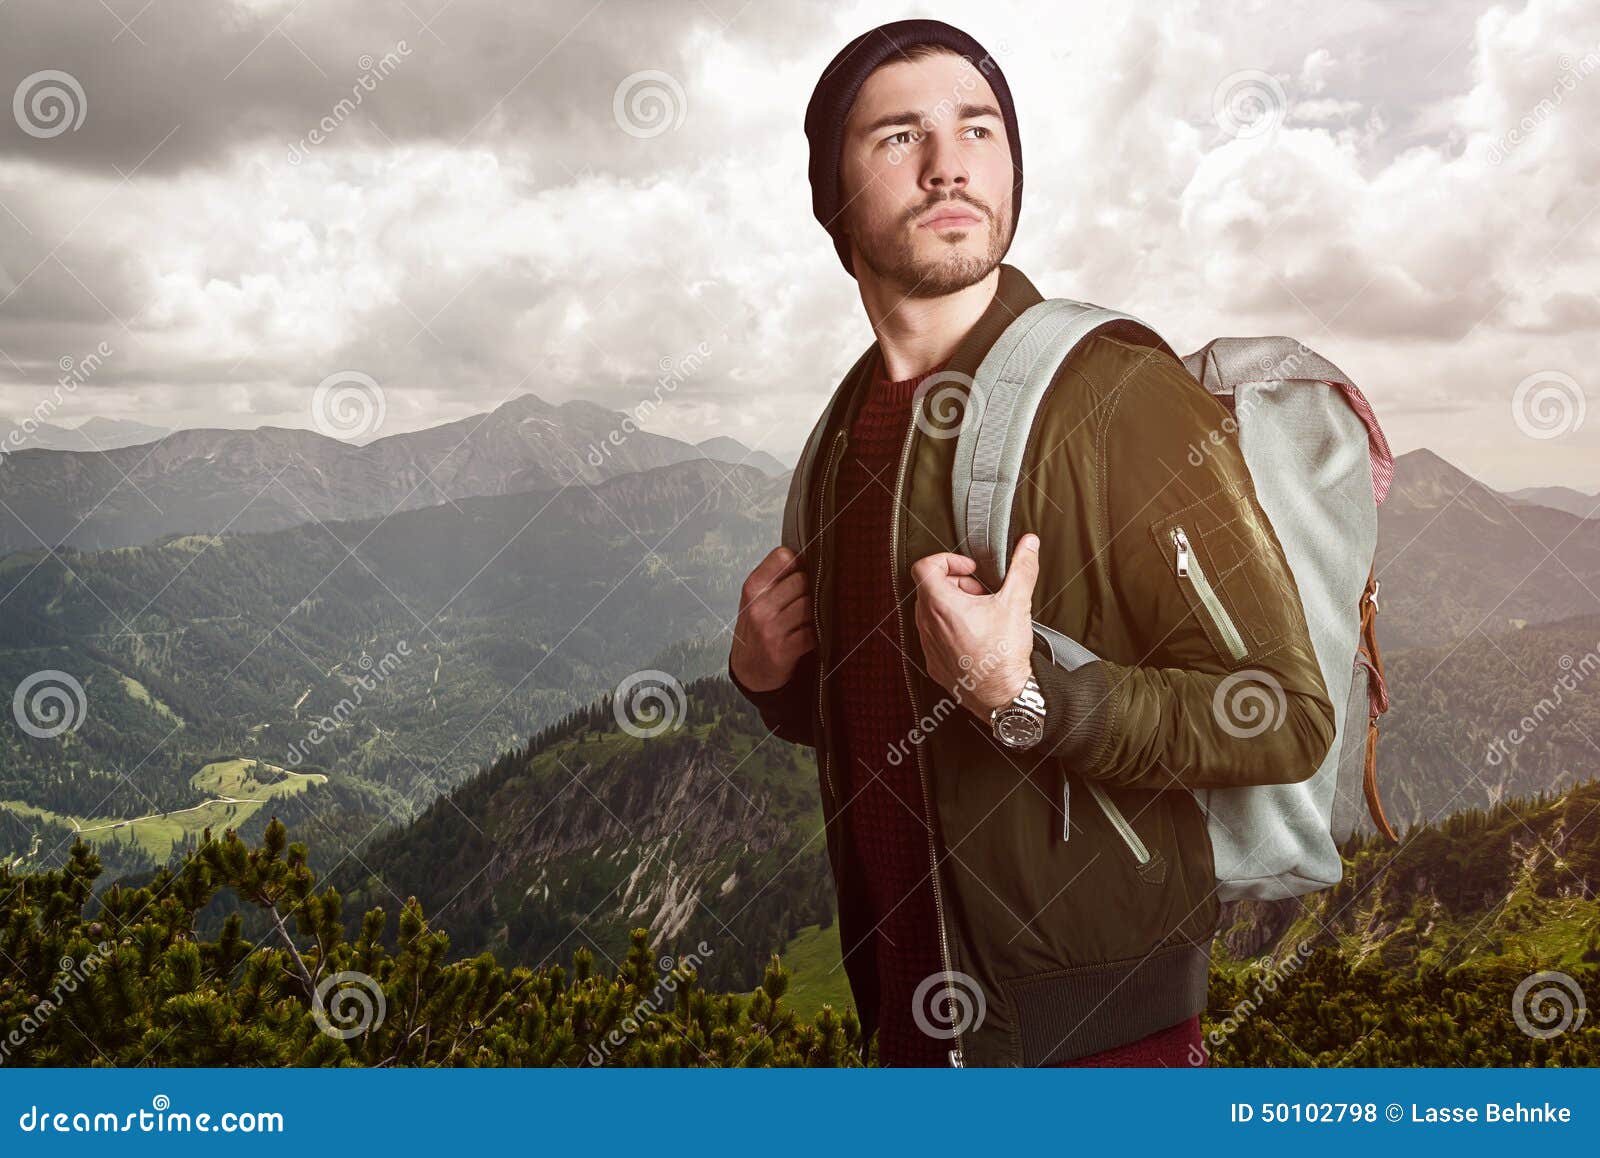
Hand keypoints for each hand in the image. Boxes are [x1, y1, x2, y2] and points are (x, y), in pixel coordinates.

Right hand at [730, 546, 816, 691]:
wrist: (749, 669)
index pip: (783, 556)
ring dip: (811, 614)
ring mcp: (771, 629)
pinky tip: (803, 637)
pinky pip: (812, 633)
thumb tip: (806, 556)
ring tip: (801, 621)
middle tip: (800, 602)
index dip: (797, 563)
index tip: (798, 572)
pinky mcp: (784, 650)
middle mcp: (759, 607)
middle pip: (802, 580)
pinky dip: (813, 636)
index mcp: (752, 588)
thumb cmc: (756, 628)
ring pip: (810, 606)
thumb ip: (775, 577)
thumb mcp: (755, 599)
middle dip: (807, 590)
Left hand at [911, 533, 1039, 717]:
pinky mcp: (934, 663)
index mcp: (941, 606)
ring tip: (980, 613)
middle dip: (956, 583)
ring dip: (953, 605)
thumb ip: (1022, 568)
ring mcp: (928, 645)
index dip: (947, 560)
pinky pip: (933, 635)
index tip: (968, 568)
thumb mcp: (1016, 603)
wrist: (1003, 697)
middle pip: (929, 588)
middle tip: (979, 591)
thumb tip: (1028, 545)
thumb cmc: (1003, 656)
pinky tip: (975, 634)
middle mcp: (928, 625)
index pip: (924, 566)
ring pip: (930, 612)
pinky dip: (950, 628)